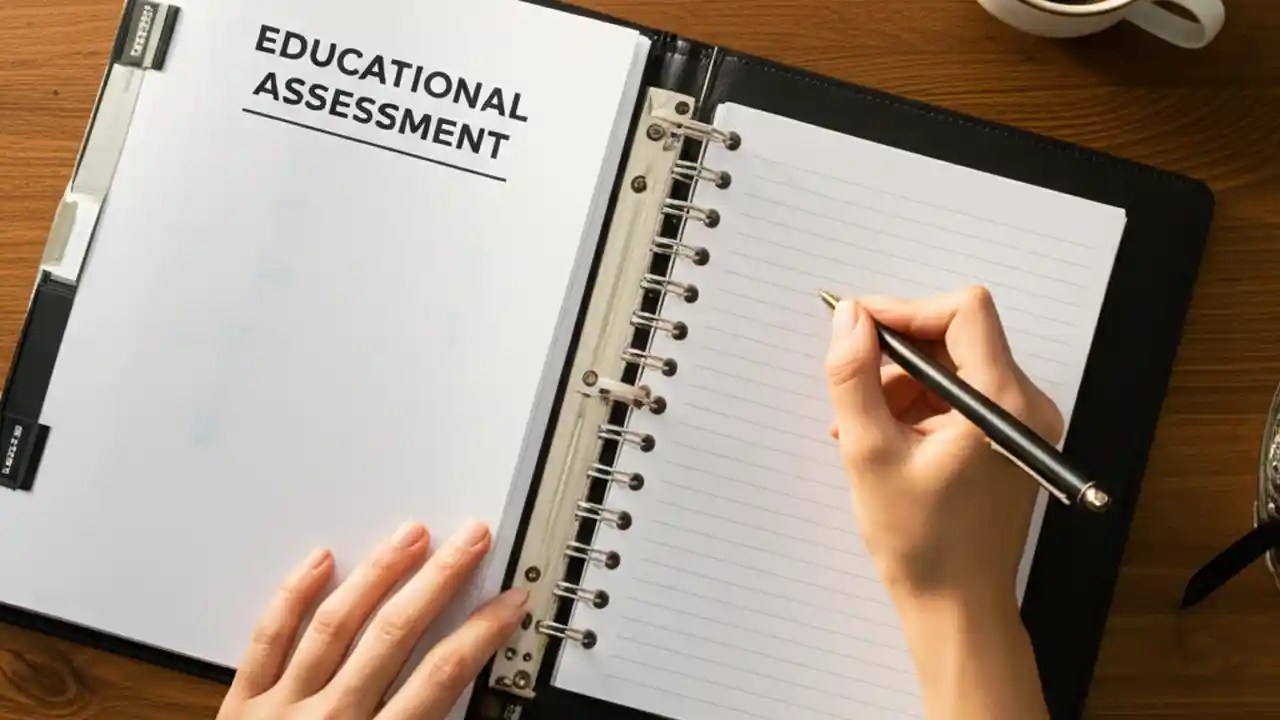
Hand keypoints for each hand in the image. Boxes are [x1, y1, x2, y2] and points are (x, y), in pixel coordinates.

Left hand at [217, 520, 527, 719]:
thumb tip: (462, 711)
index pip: (440, 676)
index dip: (481, 632)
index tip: (507, 603)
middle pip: (394, 634)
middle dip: (439, 580)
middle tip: (468, 541)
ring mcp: (281, 709)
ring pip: (336, 624)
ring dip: (378, 574)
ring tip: (409, 536)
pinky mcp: (240, 706)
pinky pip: (267, 639)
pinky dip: (293, 596)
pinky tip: (319, 561)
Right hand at [824, 287, 1062, 602]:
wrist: (957, 604)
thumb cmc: (921, 542)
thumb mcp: (869, 452)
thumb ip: (854, 377)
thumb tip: (849, 318)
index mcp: (1002, 404)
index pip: (963, 312)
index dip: (906, 311)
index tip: (860, 327)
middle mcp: (1026, 404)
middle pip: (958, 336)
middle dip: (897, 355)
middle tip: (854, 387)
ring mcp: (1023, 422)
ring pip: (955, 365)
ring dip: (902, 383)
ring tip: (861, 427)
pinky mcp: (1011, 437)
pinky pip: (962, 394)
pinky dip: (920, 405)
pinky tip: (886, 438)